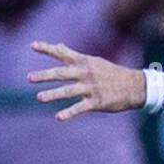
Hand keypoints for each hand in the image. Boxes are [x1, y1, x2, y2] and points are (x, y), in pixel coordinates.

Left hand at [28, 41, 144, 120]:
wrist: (134, 86)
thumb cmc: (111, 73)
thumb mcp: (93, 61)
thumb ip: (73, 55)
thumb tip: (58, 45)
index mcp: (84, 62)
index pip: (63, 53)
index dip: (47, 49)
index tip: (33, 45)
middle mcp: (86, 73)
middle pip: (61, 73)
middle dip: (45, 75)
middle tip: (30, 78)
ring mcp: (91, 88)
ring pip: (68, 91)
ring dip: (53, 94)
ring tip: (39, 98)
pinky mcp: (97, 102)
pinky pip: (80, 108)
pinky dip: (69, 113)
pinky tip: (58, 117)